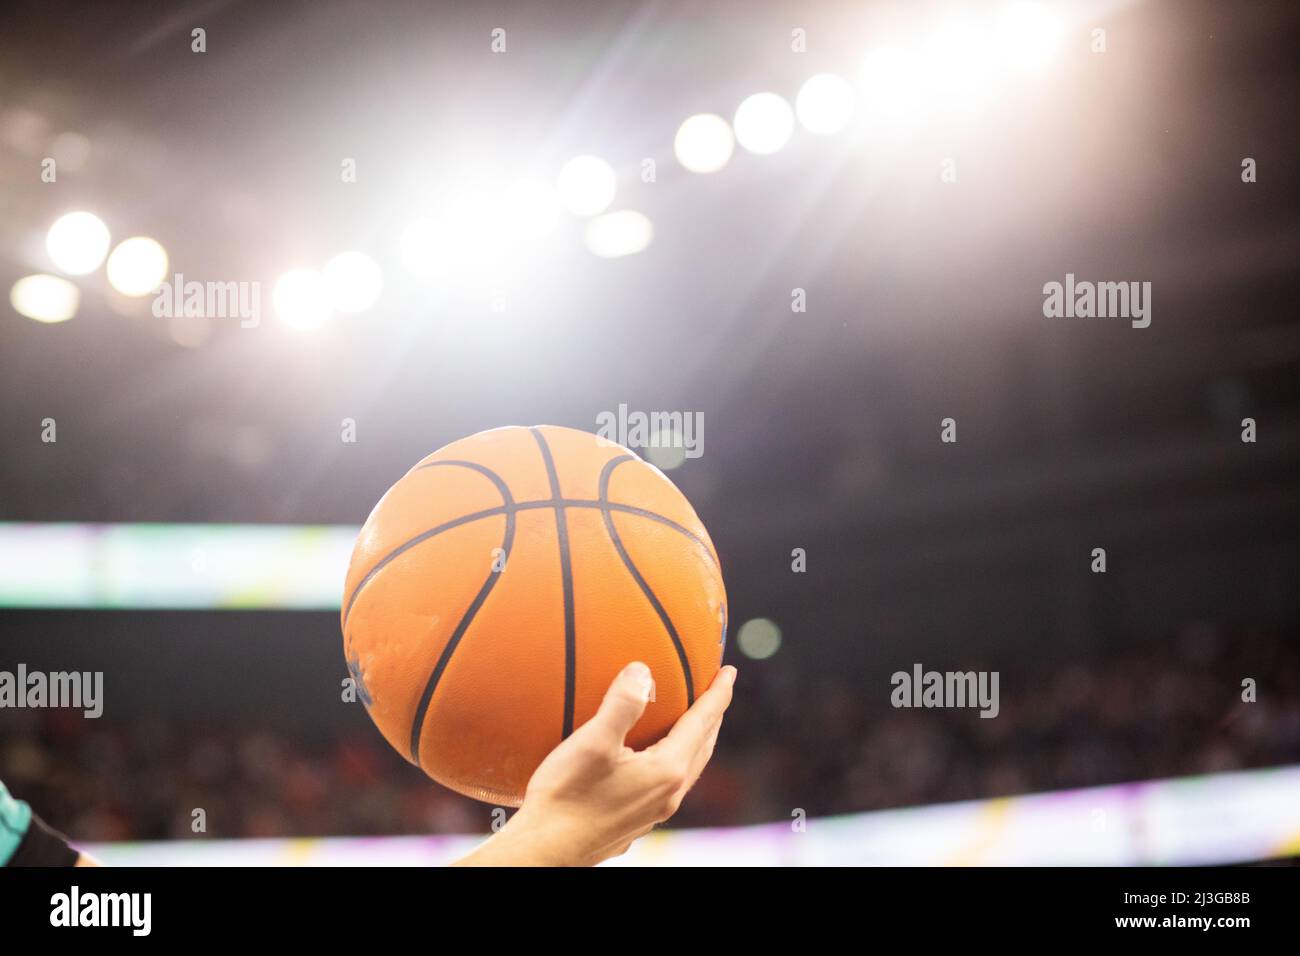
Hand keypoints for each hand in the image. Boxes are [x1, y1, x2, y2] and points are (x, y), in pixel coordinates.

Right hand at [454, 661, 736, 865]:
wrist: (545, 850)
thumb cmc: (566, 797)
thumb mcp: (593, 742)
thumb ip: (622, 704)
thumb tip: (642, 671)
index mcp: (667, 770)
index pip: (703, 723)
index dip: (718, 694)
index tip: (729, 671)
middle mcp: (668, 795)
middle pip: (703, 746)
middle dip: (712, 716)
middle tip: (716, 692)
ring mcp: (654, 812)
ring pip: (687, 768)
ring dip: (695, 740)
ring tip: (691, 722)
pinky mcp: (636, 821)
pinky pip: (667, 783)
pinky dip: (673, 759)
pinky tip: (651, 758)